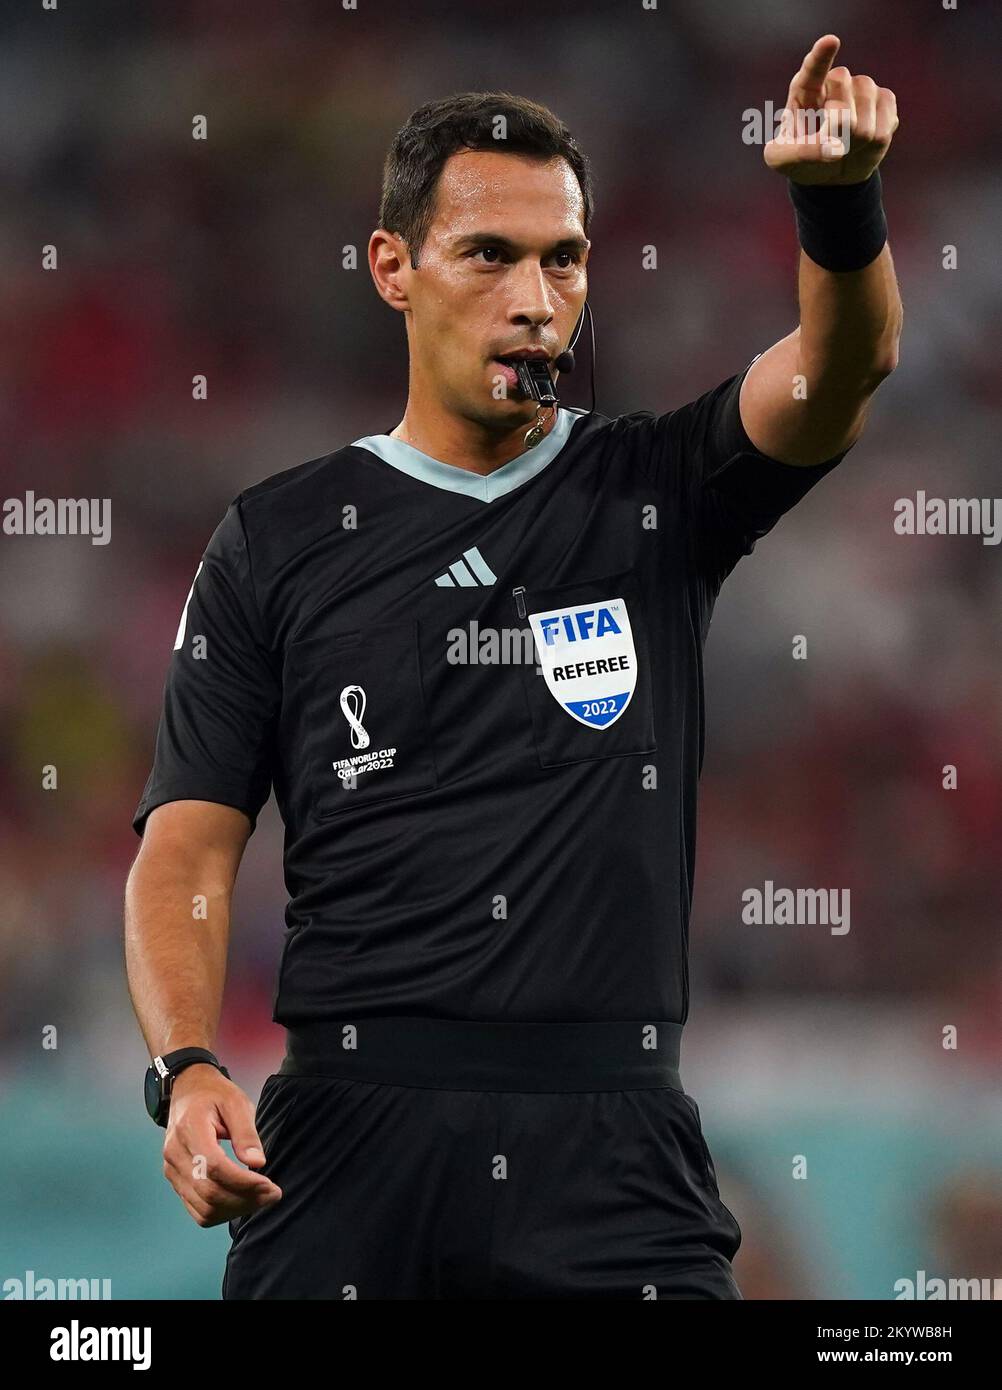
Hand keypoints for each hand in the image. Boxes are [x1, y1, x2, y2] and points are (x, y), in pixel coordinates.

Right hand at [161, 1064, 282, 1227]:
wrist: (187, 1092)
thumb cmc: (213, 1094)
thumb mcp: (236, 1102)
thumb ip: (246, 1133)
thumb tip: (257, 1163)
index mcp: (190, 1129)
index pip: (214, 1167)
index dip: (243, 1182)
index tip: (270, 1185)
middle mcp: (175, 1154)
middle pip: (209, 1193)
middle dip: (245, 1200)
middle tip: (273, 1195)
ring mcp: (172, 1170)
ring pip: (203, 1209)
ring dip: (235, 1210)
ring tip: (260, 1199)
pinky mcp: (176, 1181)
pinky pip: (197, 1210)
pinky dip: (222, 1213)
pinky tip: (242, 1201)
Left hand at [764, 34, 898, 185]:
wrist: (826, 170)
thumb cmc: (798, 158)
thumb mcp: (782, 159)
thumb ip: (799, 153)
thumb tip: (834, 150)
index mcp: (804, 90)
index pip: (812, 68)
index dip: (821, 55)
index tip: (830, 42)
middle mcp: (835, 83)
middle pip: (843, 93)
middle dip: (837, 127)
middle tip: (828, 144)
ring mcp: (862, 89)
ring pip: (867, 110)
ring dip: (856, 140)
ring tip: (845, 146)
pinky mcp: (884, 102)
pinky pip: (886, 121)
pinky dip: (874, 143)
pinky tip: (863, 144)